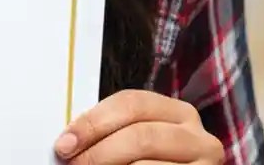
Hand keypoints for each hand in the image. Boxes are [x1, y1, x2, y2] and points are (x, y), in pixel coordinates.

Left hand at [53, 89, 224, 163]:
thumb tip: (69, 140)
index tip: (65, 142)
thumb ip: (113, 133)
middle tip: (72, 161)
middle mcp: (198, 138)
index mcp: (178, 114)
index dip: (93, 122)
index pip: (132, 104)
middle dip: (98, 150)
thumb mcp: (138, 140)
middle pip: (140, 135)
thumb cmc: (152, 162)